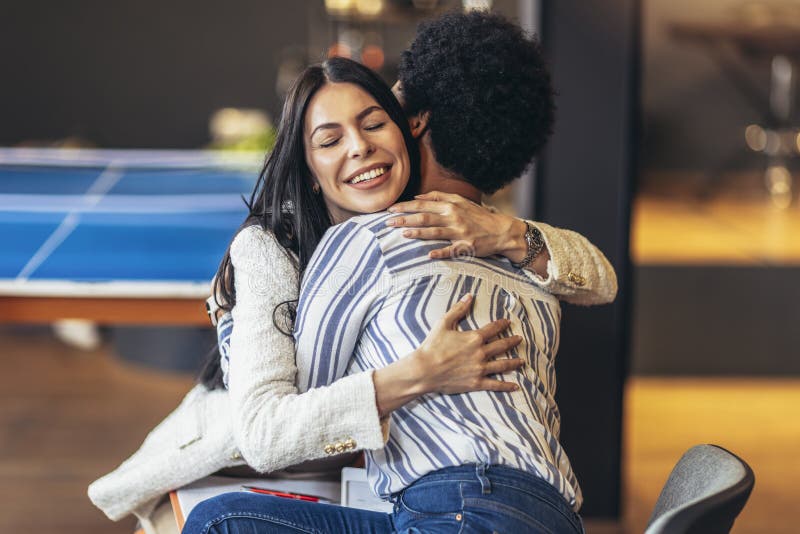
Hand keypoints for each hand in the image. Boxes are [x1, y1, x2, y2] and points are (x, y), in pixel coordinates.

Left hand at [387, 191, 522, 259]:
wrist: (501, 230)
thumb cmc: (478, 216)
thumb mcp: (461, 201)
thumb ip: (439, 197)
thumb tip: (418, 197)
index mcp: (451, 205)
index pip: (423, 205)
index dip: (405, 207)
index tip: (391, 209)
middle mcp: (454, 217)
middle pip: (425, 217)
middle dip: (405, 219)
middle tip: (388, 222)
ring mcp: (460, 232)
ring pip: (435, 232)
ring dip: (418, 233)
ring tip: (403, 233)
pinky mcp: (467, 246)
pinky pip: (451, 250)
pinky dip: (440, 252)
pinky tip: (429, 255)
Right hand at [412, 293, 523, 394]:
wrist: (424, 370)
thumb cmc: (432, 346)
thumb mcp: (444, 323)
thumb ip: (458, 309)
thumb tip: (469, 296)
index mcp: (474, 338)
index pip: (493, 329)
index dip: (502, 325)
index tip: (508, 322)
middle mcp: (480, 353)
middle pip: (501, 346)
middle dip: (512, 342)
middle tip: (519, 339)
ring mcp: (480, 369)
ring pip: (502, 365)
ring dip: (514, 362)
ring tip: (522, 361)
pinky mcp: (476, 383)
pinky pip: (495, 384)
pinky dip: (506, 386)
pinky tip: (515, 386)